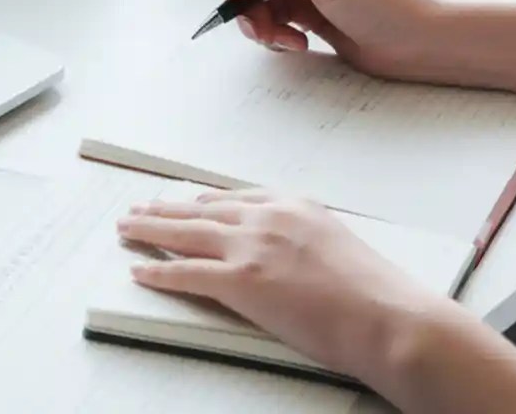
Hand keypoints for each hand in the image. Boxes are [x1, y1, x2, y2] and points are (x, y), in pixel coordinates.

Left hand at [116, 188, 441, 383]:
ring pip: (185, 233)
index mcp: (295, 205)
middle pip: (202, 210)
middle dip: (166, 209)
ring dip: (150, 230)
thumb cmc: (375, 294)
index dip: (204, 202)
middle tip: (141, 208)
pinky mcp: (240, 281)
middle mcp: (268, 218)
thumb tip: (289, 257)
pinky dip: (158, 272)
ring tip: (128, 228)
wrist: (387, 317)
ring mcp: (251, 247)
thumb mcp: (339, 245)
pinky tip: (140, 270)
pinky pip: (186, 273)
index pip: (235, 198)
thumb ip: (305, 241)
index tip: (187, 202)